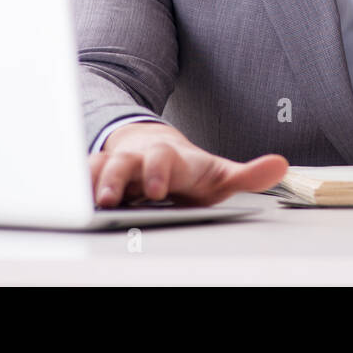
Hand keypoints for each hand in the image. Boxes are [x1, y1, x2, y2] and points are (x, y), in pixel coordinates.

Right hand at [91, 121, 288, 207]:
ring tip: (86, 204)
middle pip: (122, 162)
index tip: (156, 189)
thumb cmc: (187, 171)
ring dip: (89, 184)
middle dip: (115, 179)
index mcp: (170, 159)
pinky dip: (74, 187)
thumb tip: (282, 165)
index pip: (164, 158)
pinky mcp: (96, 176)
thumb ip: (247, 175)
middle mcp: (139, 159)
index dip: (158, 170)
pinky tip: (70, 204)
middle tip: (111, 200)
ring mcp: (115, 166)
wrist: (153, 148)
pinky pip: (79, 177)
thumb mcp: (218, 175)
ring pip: (95, 168)